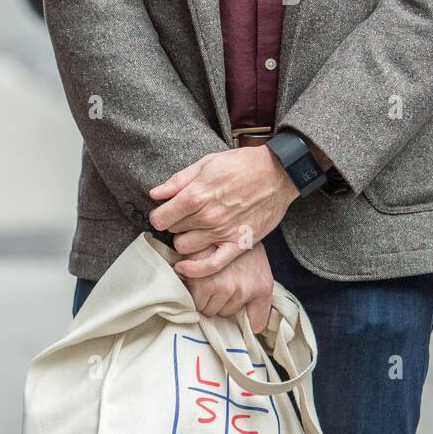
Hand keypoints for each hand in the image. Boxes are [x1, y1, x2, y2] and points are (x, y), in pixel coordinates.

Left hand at [148, 145, 296, 278]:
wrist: (277, 173)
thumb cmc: (242, 165)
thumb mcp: (206, 163)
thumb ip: (178, 181)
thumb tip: (155, 193)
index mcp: (195, 195)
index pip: (160, 218)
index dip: (159, 216)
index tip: (165, 214)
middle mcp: (206, 217)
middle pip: (173, 231)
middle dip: (175, 225)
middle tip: (185, 219)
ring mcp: (222, 232)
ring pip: (185, 248)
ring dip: (186, 241)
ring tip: (193, 232)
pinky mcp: (238, 243)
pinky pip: (211, 265)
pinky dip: (195, 270)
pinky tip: (185, 267)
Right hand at [180, 240, 273, 334]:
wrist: (221, 218)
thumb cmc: (237, 241)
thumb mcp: (258, 264)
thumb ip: (258, 293)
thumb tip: (255, 326)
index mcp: (262, 286)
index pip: (258, 322)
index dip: (249, 321)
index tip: (245, 321)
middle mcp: (245, 290)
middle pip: (225, 313)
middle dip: (220, 301)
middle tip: (219, 280)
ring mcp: (224, 288)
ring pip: (209, 309)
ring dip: (206, 298)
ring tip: (207, 277)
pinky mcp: (203, 285)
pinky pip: (196, 302)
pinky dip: (192, 292)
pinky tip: (196, 276)